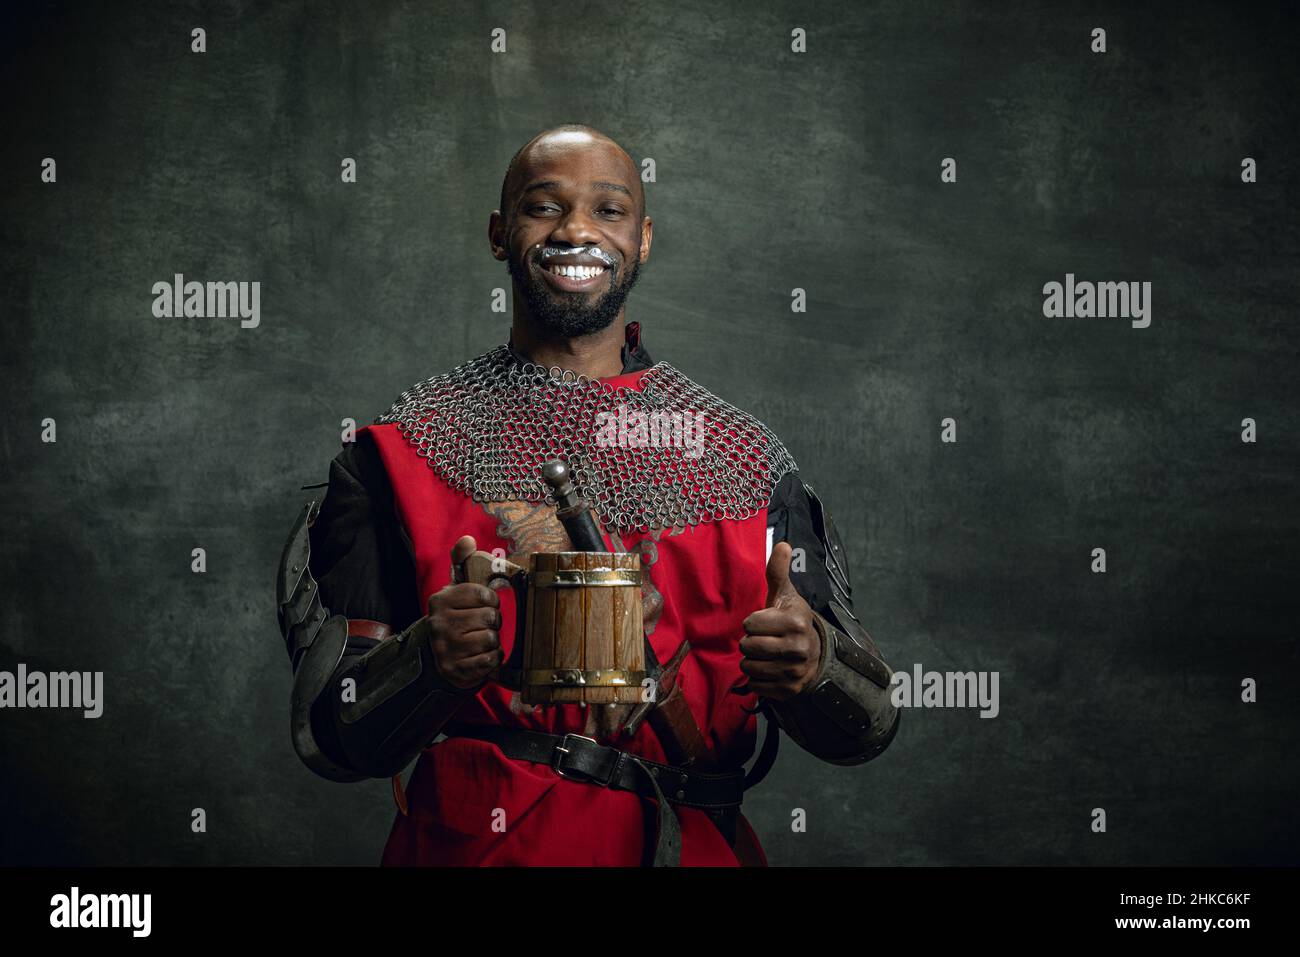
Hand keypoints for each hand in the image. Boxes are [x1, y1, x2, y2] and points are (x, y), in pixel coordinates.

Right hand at [417, 535, 502, 689]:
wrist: (438, 656)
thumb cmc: (454, 617)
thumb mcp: (455, 589)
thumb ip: (461, 562)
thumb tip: (467, 539)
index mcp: (441, 600)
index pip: (483, 594)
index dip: (490, 600)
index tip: (484, 604)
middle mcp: (440, 624)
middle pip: (489, 618)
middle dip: (492, 622)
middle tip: (481, 624)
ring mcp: (446, 649)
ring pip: (490, 640)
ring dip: (491, 641)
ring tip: (478, 640)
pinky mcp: (455, 670)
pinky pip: (490, 660)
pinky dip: (491, 658)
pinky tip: (481, 655)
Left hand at [737, 542, 821, 701]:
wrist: (813, 653)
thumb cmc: (791, 620)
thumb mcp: (785, 594)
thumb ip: (778, 571)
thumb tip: (782, 543)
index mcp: (795, 622)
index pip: (749, 624)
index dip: (752, 622)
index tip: (764, 622)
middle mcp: (797, 648)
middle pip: (747, 647)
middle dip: (750, 642)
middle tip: (764, 639)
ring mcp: (794, 672)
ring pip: (749, 668)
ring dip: (752, 661)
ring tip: (766, 653)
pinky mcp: (789, 690)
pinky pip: (756, 686)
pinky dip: (758, 679)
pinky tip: (770, 669)